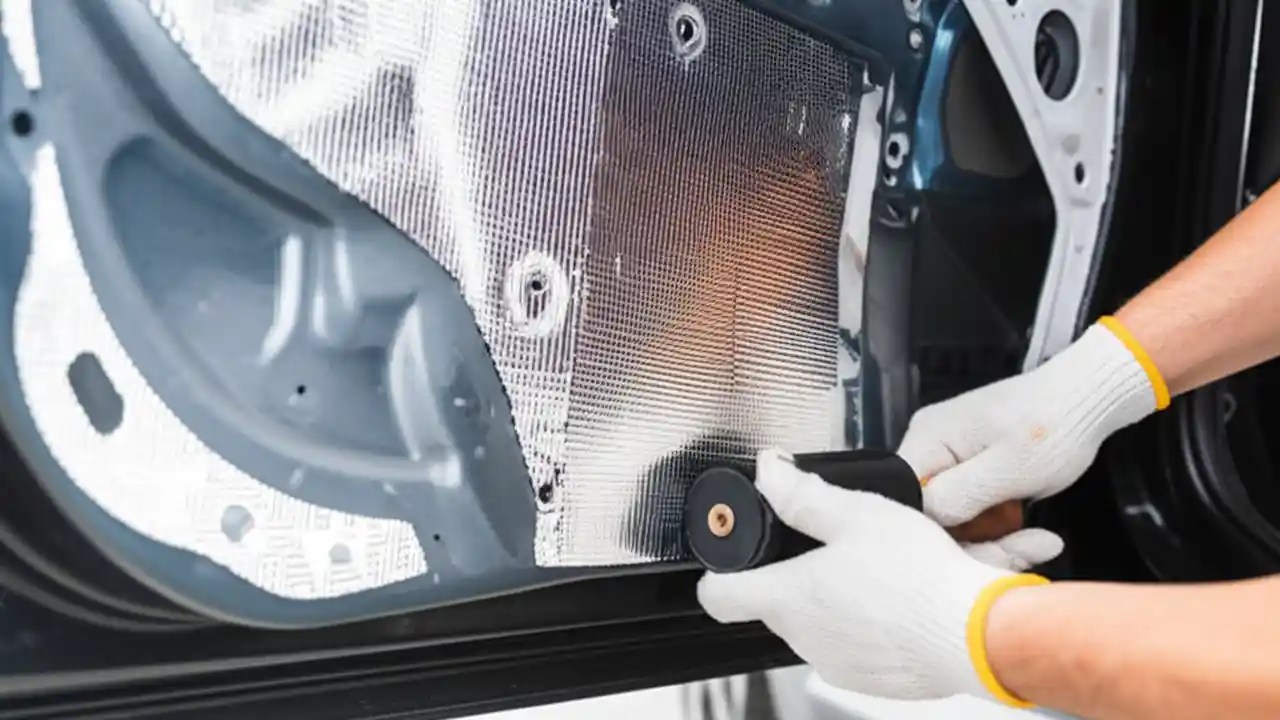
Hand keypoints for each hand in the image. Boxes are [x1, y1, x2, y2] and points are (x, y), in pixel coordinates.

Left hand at [698, 450, 1055, 701]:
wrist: (978, 635)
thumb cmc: (919, 578)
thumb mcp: (857, 513)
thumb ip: (802, 493)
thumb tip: (768, 471)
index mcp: (787, 597)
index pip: (718, 596)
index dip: (719, 574)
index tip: (729, 562)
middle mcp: (804, 639)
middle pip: (780, 602)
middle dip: (804, 574)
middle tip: (841, 548)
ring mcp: (838, 664)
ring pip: (824, 623)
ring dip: (843, 599)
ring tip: (883, 573)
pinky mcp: (875, 681)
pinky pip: (861, 646)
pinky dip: (875, 625)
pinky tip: (904, 601)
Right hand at [898, 322, 1163, 527]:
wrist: (1086, 397)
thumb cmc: (1054, 426)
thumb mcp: (1008, 470)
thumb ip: (958, 495)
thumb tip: (923, 519)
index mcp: (928, 438)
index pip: (903, 498)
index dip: (931, 530)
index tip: (972, 548)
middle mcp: (928, 444)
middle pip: (926, 510)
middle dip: (970, 540)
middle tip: (1017, 550)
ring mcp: (948, 455)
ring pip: (948, 514)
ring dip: (988, 536)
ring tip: (1032, 541)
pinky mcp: (967, 465)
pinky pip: (966, 505)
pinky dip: (993, 523)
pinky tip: (1022, 528)